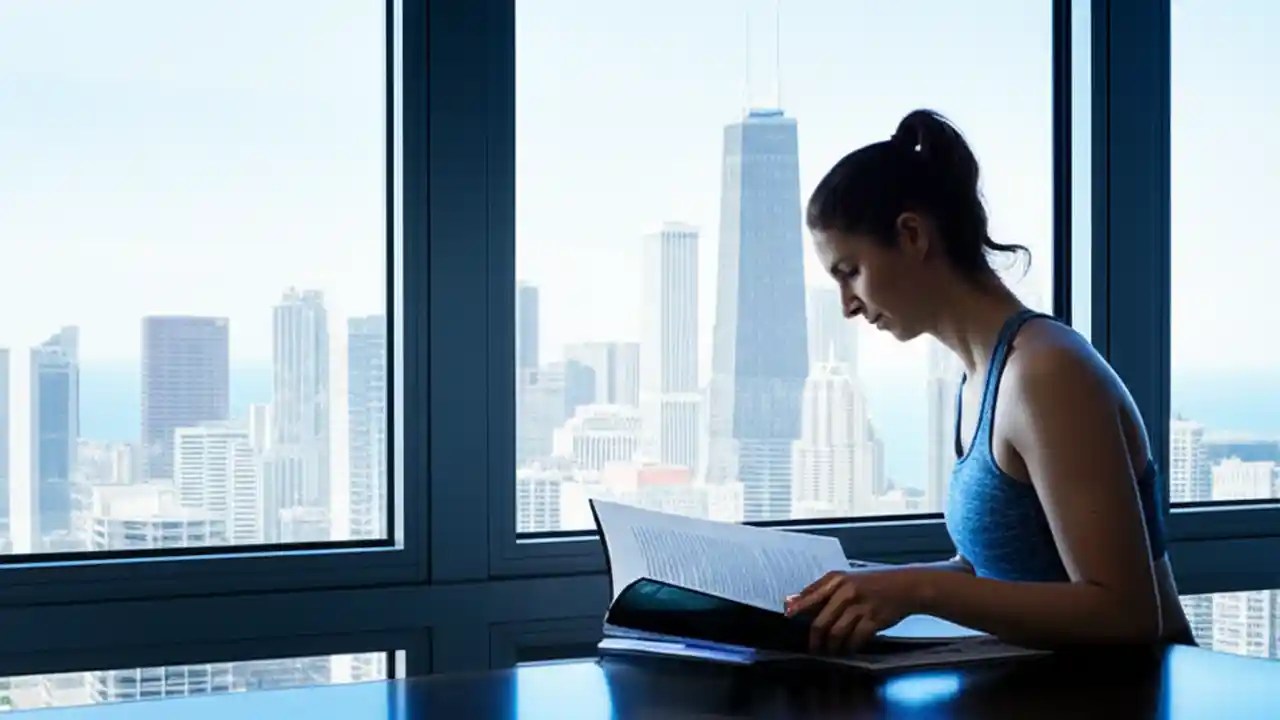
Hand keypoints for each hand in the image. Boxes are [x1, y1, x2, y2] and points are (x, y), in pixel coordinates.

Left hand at [783, 568, 923, 654]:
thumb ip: (821, 591)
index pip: (809, 597)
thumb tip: (791, 602)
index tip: (788, 619)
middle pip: (820, 622)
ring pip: (836, 633)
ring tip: (831, 650)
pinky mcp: (873, 620)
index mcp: (836, 579)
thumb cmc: (872, 584)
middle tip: (814, 648)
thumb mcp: (846, 580)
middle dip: (815, 639)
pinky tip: (849, 648)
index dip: (797, 610)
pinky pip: (855, 639)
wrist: (906, 586)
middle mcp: (846, 591)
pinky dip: (850, 647)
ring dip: (832, 646)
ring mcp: (860, 606)